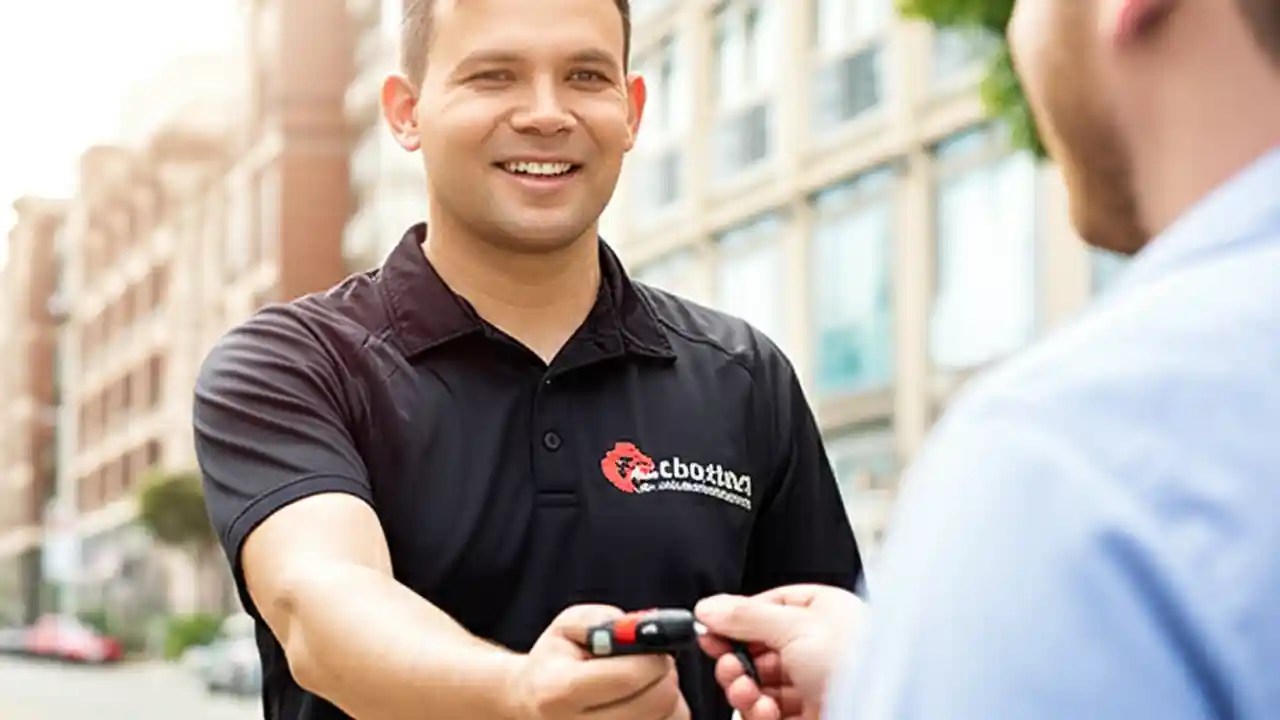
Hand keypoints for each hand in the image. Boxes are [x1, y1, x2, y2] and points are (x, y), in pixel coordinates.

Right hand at [506, 604, 689, 719]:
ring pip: (671, 718)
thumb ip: (602, 621)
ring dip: (669, 696)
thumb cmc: (557, 662)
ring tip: (643, 684)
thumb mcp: (567, 627)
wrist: (533, 707)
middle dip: (664, 674)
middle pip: (657, 702)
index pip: (628, 677)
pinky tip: (643, 704)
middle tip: (652, 662)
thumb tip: (643, 628)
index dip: (651, 656)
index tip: (653, 647)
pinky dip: (667, 714)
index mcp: (558, 692)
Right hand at [694, 584, 865, 719]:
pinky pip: (768, 711)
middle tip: (724, 660)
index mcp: (825, 612)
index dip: (738, 617)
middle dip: (736, 656)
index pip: (769, 606)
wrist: (880, 712)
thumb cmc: (859, 665)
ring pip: (760, 682)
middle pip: (759, 647)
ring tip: (742, 688)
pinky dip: (757, 711)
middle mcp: (819, 646)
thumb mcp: (796, 626)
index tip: (710, 627)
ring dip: (742, 686)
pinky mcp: (807, 716)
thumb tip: (708, 607)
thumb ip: (746, 616)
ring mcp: (812, 684)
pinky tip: (762, 709)